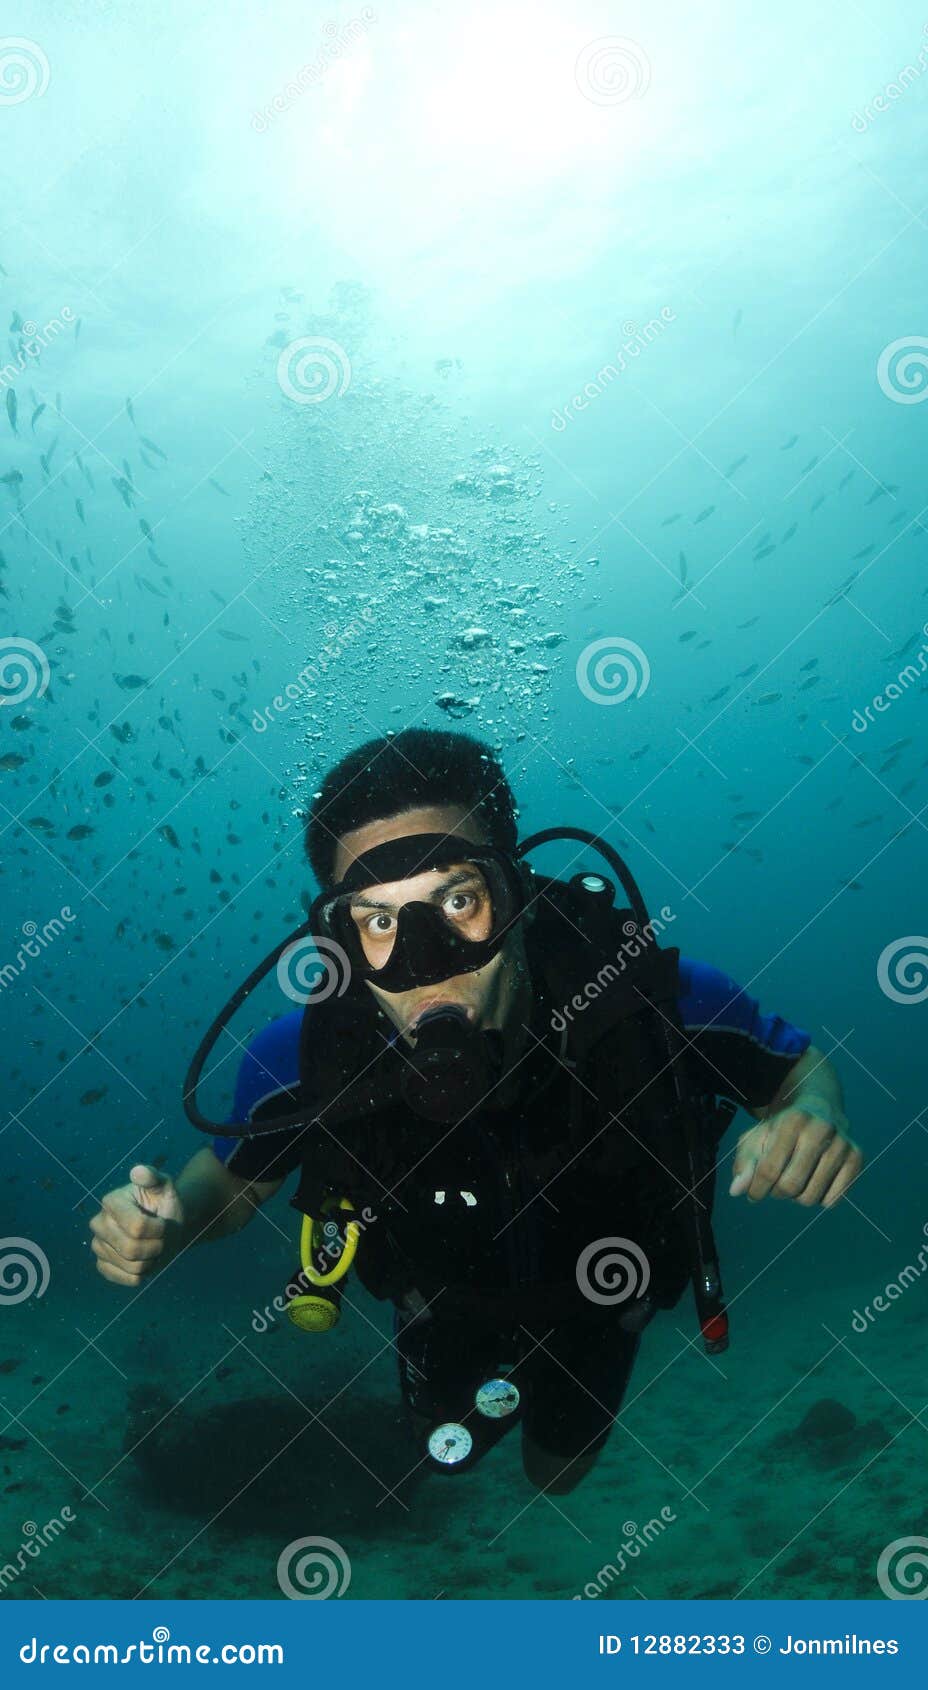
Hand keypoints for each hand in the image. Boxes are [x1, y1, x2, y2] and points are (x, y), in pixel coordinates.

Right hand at [89, 1164, 184, 1285]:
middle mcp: (98, 1223)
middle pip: (132, 1249)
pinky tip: (144, 1259)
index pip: (137, 1227)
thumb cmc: (164, 1204)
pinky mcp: (102, 1264)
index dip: (159, 1229)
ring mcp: (98, 1245)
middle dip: (156, 1246)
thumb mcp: (165, 1187)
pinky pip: (125, 1278)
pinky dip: (143, 1273)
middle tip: (160, 1237)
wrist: (166, 1226)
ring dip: (151, 1259)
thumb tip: (138, 1171)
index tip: (162, 1222)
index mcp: (111, 1202)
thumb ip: (154, 1177)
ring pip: (132, 1266)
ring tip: (152, 1246)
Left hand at [729, 1107, 862, 1207]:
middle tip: (775, 1186)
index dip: (756, 1189)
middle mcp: (821, 1129)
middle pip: (790, 1186)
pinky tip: (813, 1182)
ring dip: (796, 1198)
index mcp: (792, 1121)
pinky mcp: (857, 1157)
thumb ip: (745, 1163)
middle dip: (776, 1193)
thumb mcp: (757, 1138)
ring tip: (793, 1181)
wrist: (818, 1108)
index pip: (769, 1170)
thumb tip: (737, 1191)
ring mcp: (842, 1143)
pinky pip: (833, 1200)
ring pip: (811, 1197)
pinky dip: (819, 1199)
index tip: (752, 1194)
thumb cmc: (781, 1130)